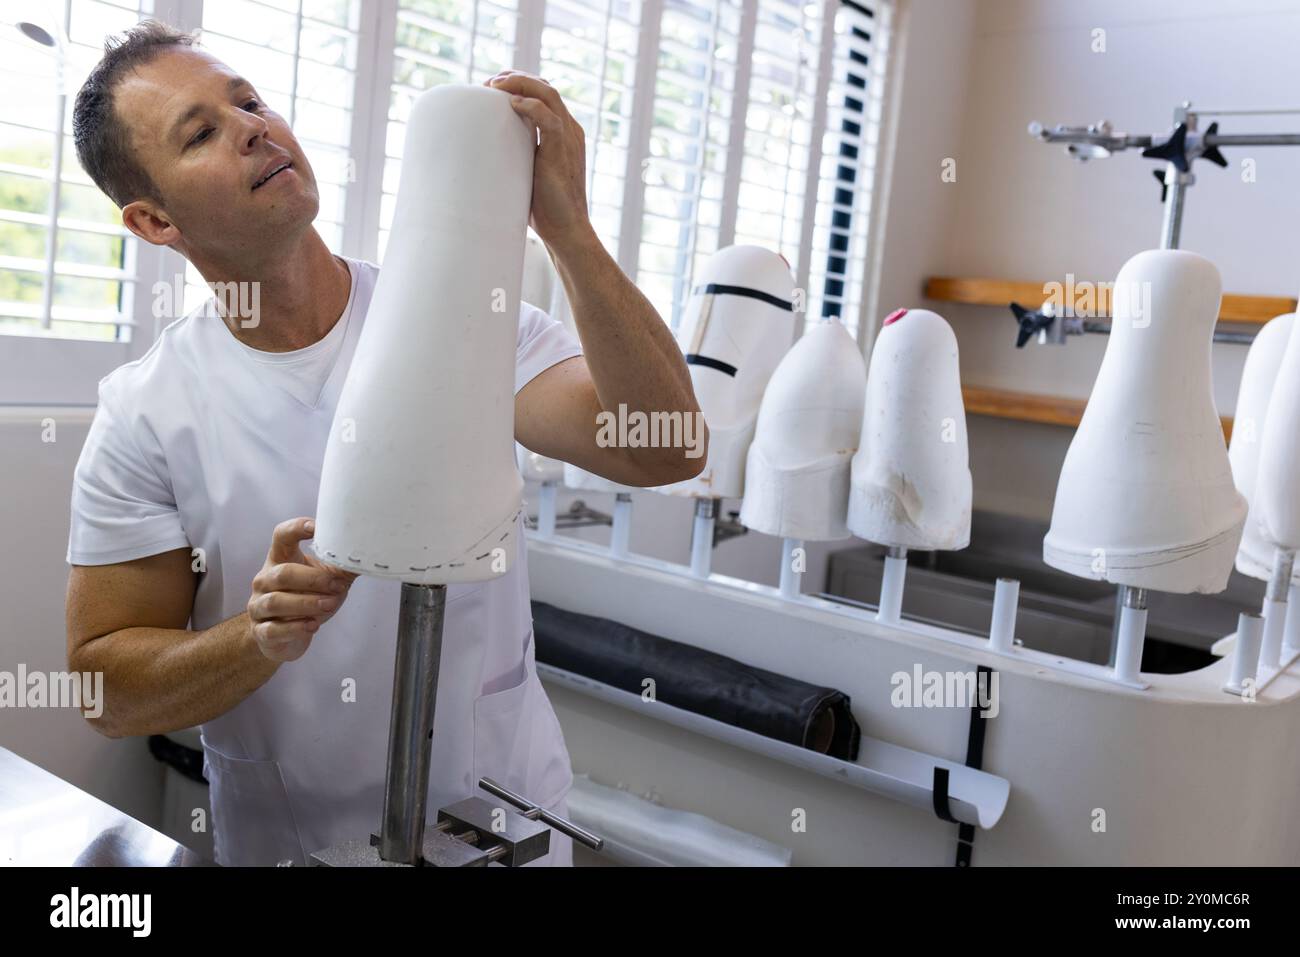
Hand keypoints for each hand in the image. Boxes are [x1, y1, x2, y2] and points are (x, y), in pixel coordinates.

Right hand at [247, 517, 357, 662]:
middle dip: (313, 579)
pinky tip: (313, 625)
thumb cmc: (305, 599)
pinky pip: (274, 629)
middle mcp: (266, 580)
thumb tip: (371, 553)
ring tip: (329, 604)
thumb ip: (343, 567)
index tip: (316, 527)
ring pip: (277, 601)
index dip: (296, 528)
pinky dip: (295, 627)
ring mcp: (259, 606)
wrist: (283, 637)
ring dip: (307, 603)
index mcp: (280, 559)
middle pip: (283, 573)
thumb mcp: (327, 580)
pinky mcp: (262, 631)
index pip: (281, 536)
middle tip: (337, 585)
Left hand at [485, 70, 593, 250]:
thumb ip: (517, 156)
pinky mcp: (562, 151)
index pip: (545, 94)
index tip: (493, 87)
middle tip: (489, 82)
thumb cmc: (545, 208)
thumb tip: (483, 155)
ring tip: (495, 85)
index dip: (520, 84)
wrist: (566, 230)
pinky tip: (510, 104)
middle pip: (546, 87)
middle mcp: (570, 130)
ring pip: (549, 94)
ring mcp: (569, 139)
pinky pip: (549, 118)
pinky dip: (529, 106)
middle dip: (517, 78)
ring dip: (520, 84)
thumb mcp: (528, 173)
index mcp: (564, 133)